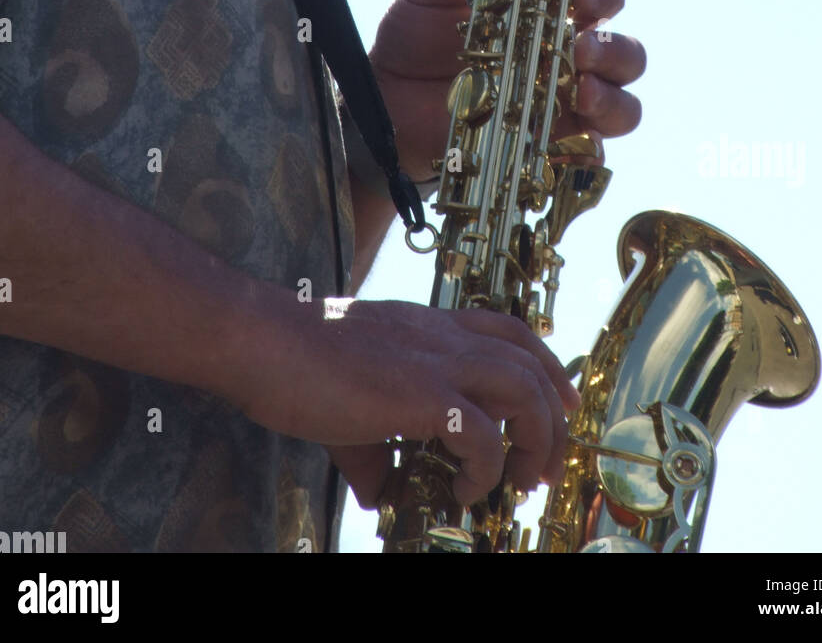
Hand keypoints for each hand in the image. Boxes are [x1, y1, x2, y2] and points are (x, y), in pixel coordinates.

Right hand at [228, 290, 581, 509]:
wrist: (263, 340)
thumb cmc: (295, 361)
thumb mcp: (349, 397)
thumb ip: (372, 446)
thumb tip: (378, 494)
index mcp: (429, 328)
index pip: (509, 331)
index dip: (544, 366)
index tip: (559, 403)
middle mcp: (442, 337)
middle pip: (530, 363)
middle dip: (553, 417)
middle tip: (546, 465)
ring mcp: (435, 361)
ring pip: (522, 390)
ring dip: (535, 439)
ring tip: (521, 481)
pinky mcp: (420, 394)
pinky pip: (481, 434)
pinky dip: (486, 466)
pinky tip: (464, 488)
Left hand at [369, 0, 645, 178]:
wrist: (388, 104)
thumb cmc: (416, 38)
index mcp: (552, 12)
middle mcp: (570, 58)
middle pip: (626, 52)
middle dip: (615, 50)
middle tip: (580, 49)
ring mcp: (564, 107)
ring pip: (623, 107)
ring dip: (611, 100)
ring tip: (578, 93)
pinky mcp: (550, 149)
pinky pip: (589, 159)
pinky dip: (589, 154)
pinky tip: (566, 145)